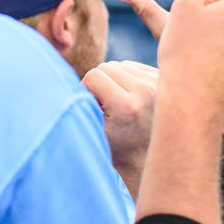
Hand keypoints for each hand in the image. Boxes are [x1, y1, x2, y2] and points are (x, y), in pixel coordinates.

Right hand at [83, 60, 158, 194]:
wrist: (150, 159)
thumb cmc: (116, 150)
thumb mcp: (93, 131)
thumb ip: (80, 107)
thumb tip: (58, 84)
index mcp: (126, 106)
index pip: (94, 75)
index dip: (87, 90)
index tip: (95, 108)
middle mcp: (147, 91)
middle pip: (108, 66)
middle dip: (101, 84)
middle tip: (106, 107)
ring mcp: (160, 84)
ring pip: (122, 65)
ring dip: (115, 80)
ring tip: (120, 105)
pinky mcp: (165, 80)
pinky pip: (136, 67)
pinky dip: (129, 79)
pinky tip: (132, 99)